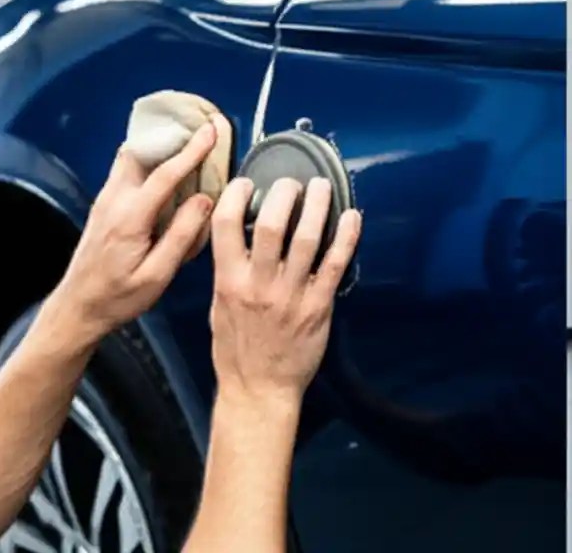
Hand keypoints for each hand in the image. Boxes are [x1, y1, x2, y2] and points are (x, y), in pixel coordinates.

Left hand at [49, 116, 223, 342]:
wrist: (77, 307)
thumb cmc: (119, 297)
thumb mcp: (158, 274)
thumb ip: (182, 235)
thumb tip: (205, 201)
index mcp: (129, 218)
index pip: (164, 174)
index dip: (191, 151)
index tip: (211, 130)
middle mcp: (113, 201)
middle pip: (139, 152)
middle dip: (169, 135)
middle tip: (197, 125)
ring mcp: (105, 201)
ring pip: (130, 158)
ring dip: (157, 144)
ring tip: (185, 138)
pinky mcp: (104, 206)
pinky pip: (127, 170)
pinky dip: (148, 159)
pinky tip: (166, 167)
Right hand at [208, 176, 361, 407]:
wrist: (259, 388)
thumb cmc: (237, 349)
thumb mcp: (220, 306)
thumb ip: (229, 272)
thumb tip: (239, 237)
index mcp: (229, 282)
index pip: (225, 226)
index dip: (236, 197)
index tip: (247, 183)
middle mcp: (259, 284)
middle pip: (271, 225)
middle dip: (283, 195)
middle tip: (292, 183)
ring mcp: (291, 295)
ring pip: (306, 239)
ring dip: (316, 206)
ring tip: (320, 187)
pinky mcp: (318, 306)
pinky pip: (336, 264)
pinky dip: (346, 236)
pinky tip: (351, 217)